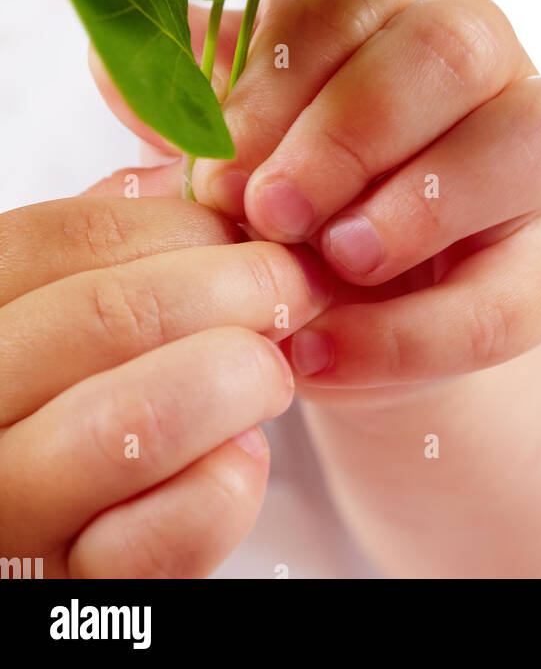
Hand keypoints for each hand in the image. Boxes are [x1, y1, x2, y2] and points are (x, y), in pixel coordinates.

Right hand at [0, 186, 329, 575]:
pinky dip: (224, 488)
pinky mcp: (61, 594)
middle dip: (238, 289)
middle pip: (105, 317)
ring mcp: (3, 512)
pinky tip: (239, 461)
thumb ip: (115, 231)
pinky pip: (154, 541)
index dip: (187, 224)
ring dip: (239, 378)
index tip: (261, 229)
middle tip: (297, 289)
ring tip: (272, 371)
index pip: (66, 238)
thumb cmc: (91, 389)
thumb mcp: (75, 298)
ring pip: (131, 422)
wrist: (98, 525)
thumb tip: (200, 160)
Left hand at [101, 0, 540, 403]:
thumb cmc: (298, 200)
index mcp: (393, 6)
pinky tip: (328, 356)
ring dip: (423, 204)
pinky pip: (523, 288)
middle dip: (356, 127)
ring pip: (539, 132)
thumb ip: (197, 107)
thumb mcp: (240, 149)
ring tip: (333, 265)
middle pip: (457, 43)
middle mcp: (483, 57)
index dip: (284, 73)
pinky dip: (420, 333)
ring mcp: (536, 149)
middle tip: (271, 210)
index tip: (218, 159)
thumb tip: (112, 64)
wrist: (367, 310)